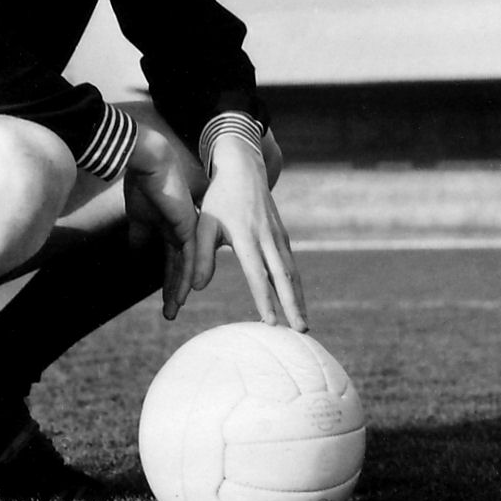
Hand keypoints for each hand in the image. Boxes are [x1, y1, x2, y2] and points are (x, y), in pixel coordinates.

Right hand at [121, 125, 197, 314]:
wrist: (148, 164)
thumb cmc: (141, 184)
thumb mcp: (138, 217)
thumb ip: (140, 236)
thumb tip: (135, 254)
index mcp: (171, 227)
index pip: (171, 260)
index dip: (168, 280)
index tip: (165, 299)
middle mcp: (182, 231)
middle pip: (180, 267)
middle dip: (174, 290)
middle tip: (169, 312)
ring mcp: (188, 230)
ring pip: (187, 266)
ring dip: (179, 290)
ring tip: (172, 310)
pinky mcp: (189, 228)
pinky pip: (189, 258)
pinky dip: (185, 278)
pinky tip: (181, 295)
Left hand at [190, 132, 306, 329]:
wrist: (243, 168)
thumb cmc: (218, 198)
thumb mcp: (204, 223)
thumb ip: (200, 255)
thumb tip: (197, 287)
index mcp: (246, 236)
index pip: (257, 274)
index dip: (265, 299)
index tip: (272, 322)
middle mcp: (267, 238)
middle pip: (284, 277)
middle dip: (293, 306)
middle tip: (301, 331)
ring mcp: (278, 236)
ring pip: (292, 273)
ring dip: (299, 299)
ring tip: (303, 325)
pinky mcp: (283, 236)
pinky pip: (291, 265)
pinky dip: (296, 285)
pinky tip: (297, 302)